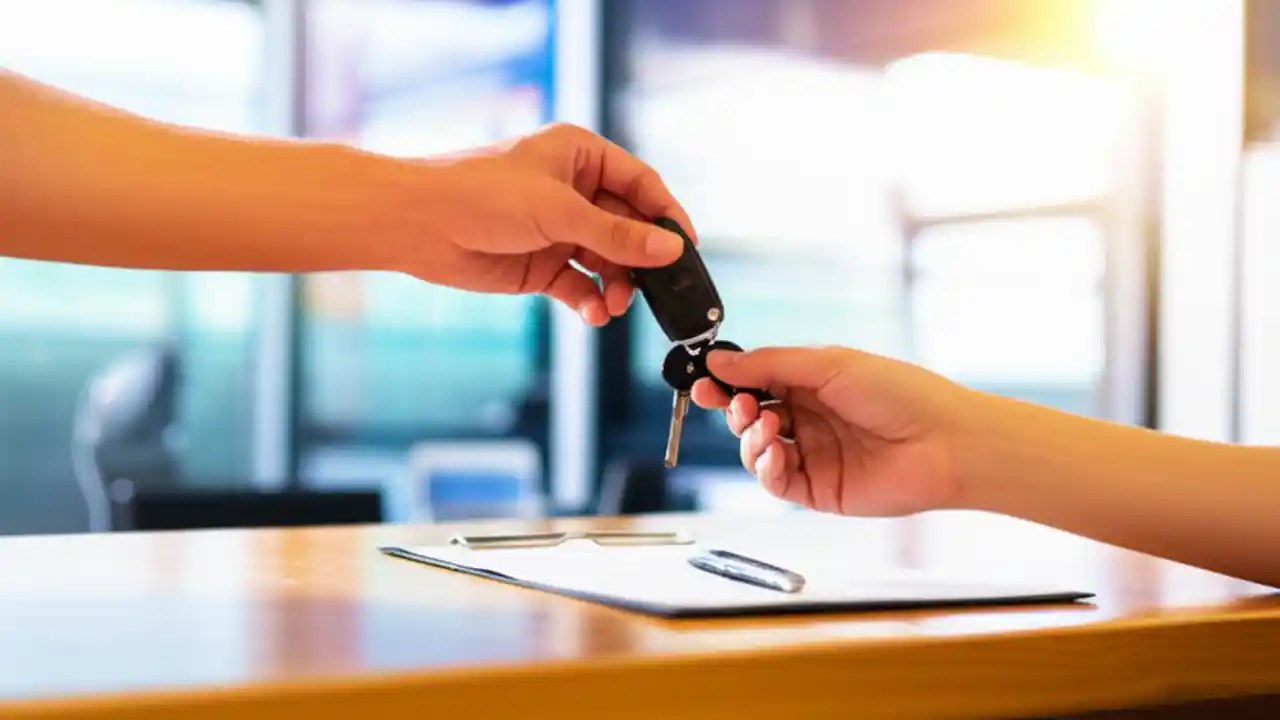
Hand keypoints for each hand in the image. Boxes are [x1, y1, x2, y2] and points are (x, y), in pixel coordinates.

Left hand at [401, 123, 693, 325]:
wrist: (419, 225)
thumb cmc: (481, 195)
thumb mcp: (560, 212)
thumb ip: (618, 235)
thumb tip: (669, 250)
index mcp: (581, 155)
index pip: (642, 184)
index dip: (667, 215)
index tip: (687, 248)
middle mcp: (573, 190)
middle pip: (628, 227)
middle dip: (641, 260)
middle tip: (657, 290)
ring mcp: (557, 229)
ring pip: (606, 261)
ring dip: (617, 285)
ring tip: (614, 305)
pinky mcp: (540, 265)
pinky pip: (580, 284)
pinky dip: (590, 300)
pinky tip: (594, 314)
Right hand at [691, 346, 977, 515]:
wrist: (945, 444)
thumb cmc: (902, 394)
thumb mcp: (830, 364)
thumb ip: (770, 364)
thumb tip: (720, 361)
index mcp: (813, 383)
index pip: (756, 381)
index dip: (728, 381)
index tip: (704, 380)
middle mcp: (810, 418)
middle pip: (750, 416)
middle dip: (734, 409)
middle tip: (734, 405)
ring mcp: (813, 455)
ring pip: (756, 450)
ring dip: (750, 438)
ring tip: (766, 429)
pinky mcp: (819, 490)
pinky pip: (776, 482)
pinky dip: (765, 468)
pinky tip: (775, 454)